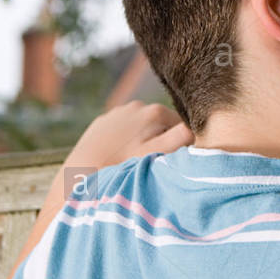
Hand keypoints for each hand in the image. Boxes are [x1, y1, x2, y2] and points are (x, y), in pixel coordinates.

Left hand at [62, 100, 192, 172]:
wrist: (80, 173)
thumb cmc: (123, 166)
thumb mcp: (160, 153)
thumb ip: (183, 136)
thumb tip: (198, 126)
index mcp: (156, 111)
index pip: (184, 127)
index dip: (183, 144)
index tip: (172, 160)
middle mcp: (138, 105)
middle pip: (163, 126)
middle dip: (162, 141)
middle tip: (153, 163)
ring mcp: (118, 112)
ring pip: (143, 128)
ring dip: (144, 141)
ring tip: (135, 161)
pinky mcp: (103, 122)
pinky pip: (124, 131)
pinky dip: (127, 141)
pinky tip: (120, 156)